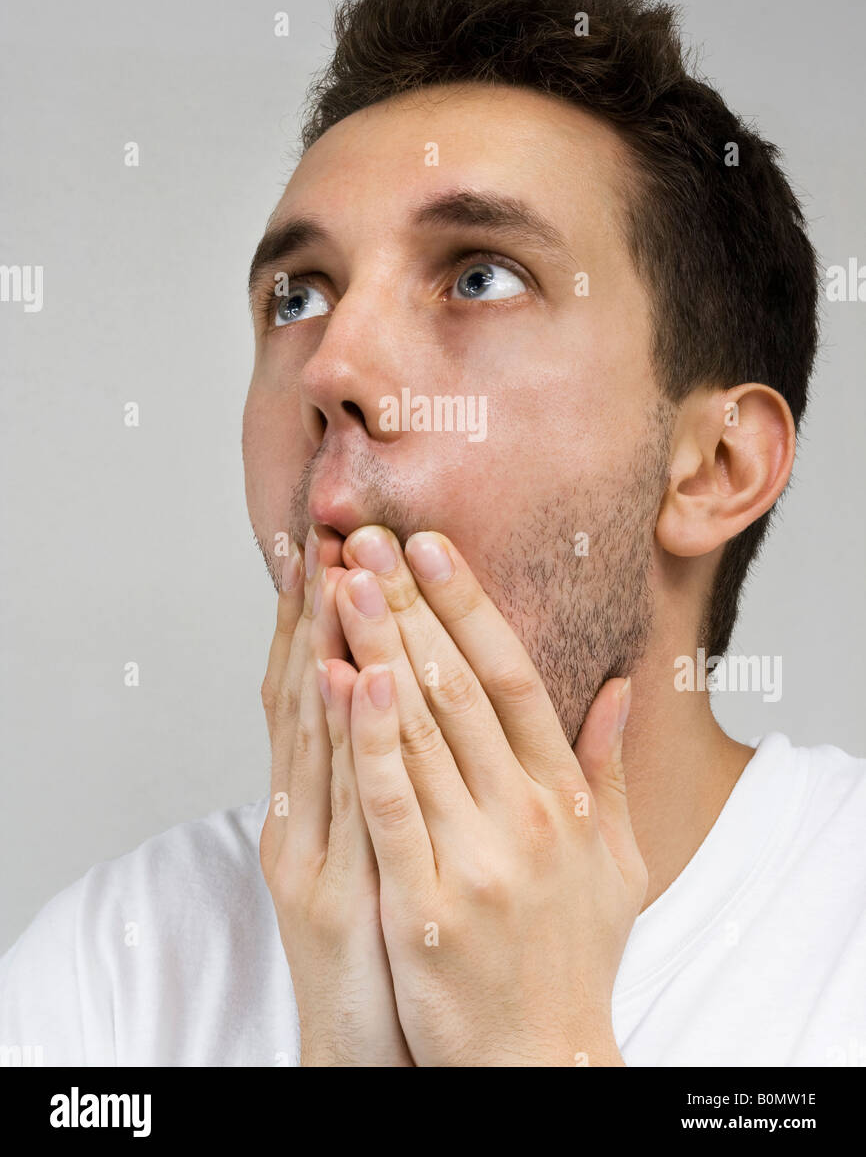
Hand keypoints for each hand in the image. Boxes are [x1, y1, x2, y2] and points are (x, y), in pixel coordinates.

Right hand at [258, 524, 413, 1066]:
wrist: (384, 1059)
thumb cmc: (406, 948)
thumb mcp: (395, 851)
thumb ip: (407, 775)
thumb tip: (410, 700)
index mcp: (327, 799)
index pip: (325, 684)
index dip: (328, 612)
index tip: (341, 542)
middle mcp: (307, 814)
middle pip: (311, 690)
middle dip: (323, 606)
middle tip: (329, 528)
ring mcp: (315, 851)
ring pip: (314, 730)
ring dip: (324, 642)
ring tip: (333, 568)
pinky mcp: (332, 891)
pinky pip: (346, 800)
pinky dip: (348, 734)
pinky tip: (352, 674)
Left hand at [334, 526, 646, 1066]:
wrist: (540, 1062)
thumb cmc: (572, 958)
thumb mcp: (617, 862)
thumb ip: (608, 768)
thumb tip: (619, 686)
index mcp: (564, 797)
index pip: (512, 676)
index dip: (469, 604)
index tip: (431, 545)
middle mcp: (526, 815)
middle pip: (457, 686)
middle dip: (408, 603)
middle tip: (369, 536)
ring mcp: (477, 858)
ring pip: (418, 729)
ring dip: (377, 646)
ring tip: (343, 580)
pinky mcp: (426, 905)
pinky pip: (390, 806)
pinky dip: (365, 738)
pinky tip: (341, 678)